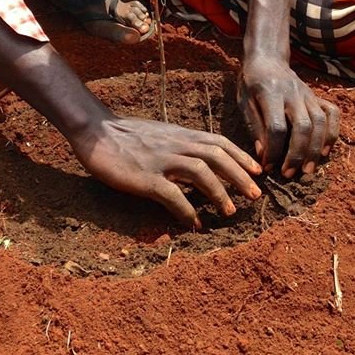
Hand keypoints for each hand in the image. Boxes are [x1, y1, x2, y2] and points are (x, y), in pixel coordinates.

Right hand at [70, 114, 262, 226]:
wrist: (95, 130)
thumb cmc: (127, 135)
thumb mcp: (161, 134)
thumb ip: (180, 145)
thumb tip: (200, 163)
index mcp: (180, 134)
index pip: (218, 142)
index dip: (241, 156)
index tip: (258, 171)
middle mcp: (176, 144)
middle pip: (216, 156)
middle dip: (239, 175)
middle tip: (255, 196)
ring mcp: (161, 160)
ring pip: (200, 172)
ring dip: (219, 192)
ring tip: (231, 212)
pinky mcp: (145, 177)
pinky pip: (172, 194)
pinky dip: (187, 210)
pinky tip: (196, 224)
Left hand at [238, 55, 339, 176]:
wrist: (267, 58)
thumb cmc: (251, 82)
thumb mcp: (244, 101)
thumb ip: (253, 126)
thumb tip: (264, 155)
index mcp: (270, 93)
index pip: (277, 127)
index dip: (273, 151)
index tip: (267, 166)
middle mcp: (293, 93)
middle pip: (303, 126)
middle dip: (297, 154)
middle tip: (289, 174)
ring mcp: (308, 94)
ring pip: (320, 122)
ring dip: (315, 149)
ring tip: (307, 170)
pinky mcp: (317, 96)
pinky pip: (332, 114)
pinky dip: (332, 133)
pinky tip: (325, 151)